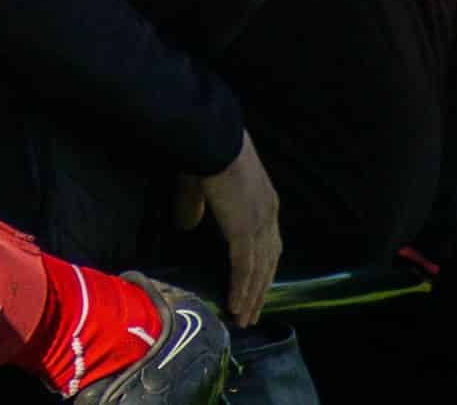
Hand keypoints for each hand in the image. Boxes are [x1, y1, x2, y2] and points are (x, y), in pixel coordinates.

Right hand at [174, 131, 278, 326]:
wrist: (211, 138)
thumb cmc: (205, 152)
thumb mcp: (202, 183)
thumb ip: (197, 206)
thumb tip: (187, 226)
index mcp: (264, 201)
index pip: (269, 243)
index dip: (263, 266)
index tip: (257, 285)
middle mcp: (268, 216)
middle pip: (269, 262)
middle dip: (261, 289)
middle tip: (253, 312)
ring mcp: (258, 224)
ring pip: (259, 271)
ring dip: (252, 297)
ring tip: (244, 319)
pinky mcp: (244, 231)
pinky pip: (245, 268)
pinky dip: (241, 289)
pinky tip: (236, 306)